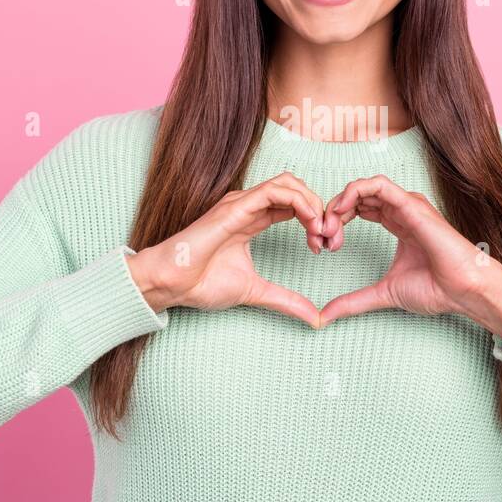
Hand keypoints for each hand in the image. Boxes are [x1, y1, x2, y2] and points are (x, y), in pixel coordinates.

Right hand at [126, 172, 329, 327]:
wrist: (171, 285)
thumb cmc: (201, 283)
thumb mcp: (256, 292)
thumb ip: (285, 301)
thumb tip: (315, 318)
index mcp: (253, 219)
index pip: (294, 204)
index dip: (316, 219)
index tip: (325, 246)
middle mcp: (248, 205)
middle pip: (296, 188)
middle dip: (320, 209)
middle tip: (329, 238)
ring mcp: (241, 203)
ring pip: (289, 183)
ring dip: (313, 203)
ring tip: (321, 230)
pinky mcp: (236, 206)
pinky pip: (275, 190)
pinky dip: (299, 201)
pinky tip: (310, 222)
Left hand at [318, 174, 501, 339]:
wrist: (463, 290)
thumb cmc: (436, 289)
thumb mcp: (383, 293)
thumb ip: (353, 301)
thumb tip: (324, 316)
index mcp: (398, 223)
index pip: (359, 208)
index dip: (336, 221)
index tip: (324, 245)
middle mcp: (402, 210)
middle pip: (357, 196)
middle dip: (333, 213)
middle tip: (321, 237)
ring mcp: (407, 205)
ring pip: (364, 186)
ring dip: (339, 202)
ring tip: (329, 225)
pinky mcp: (411, 204)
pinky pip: (378, 185)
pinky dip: (354, 192)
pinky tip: (340, 211)